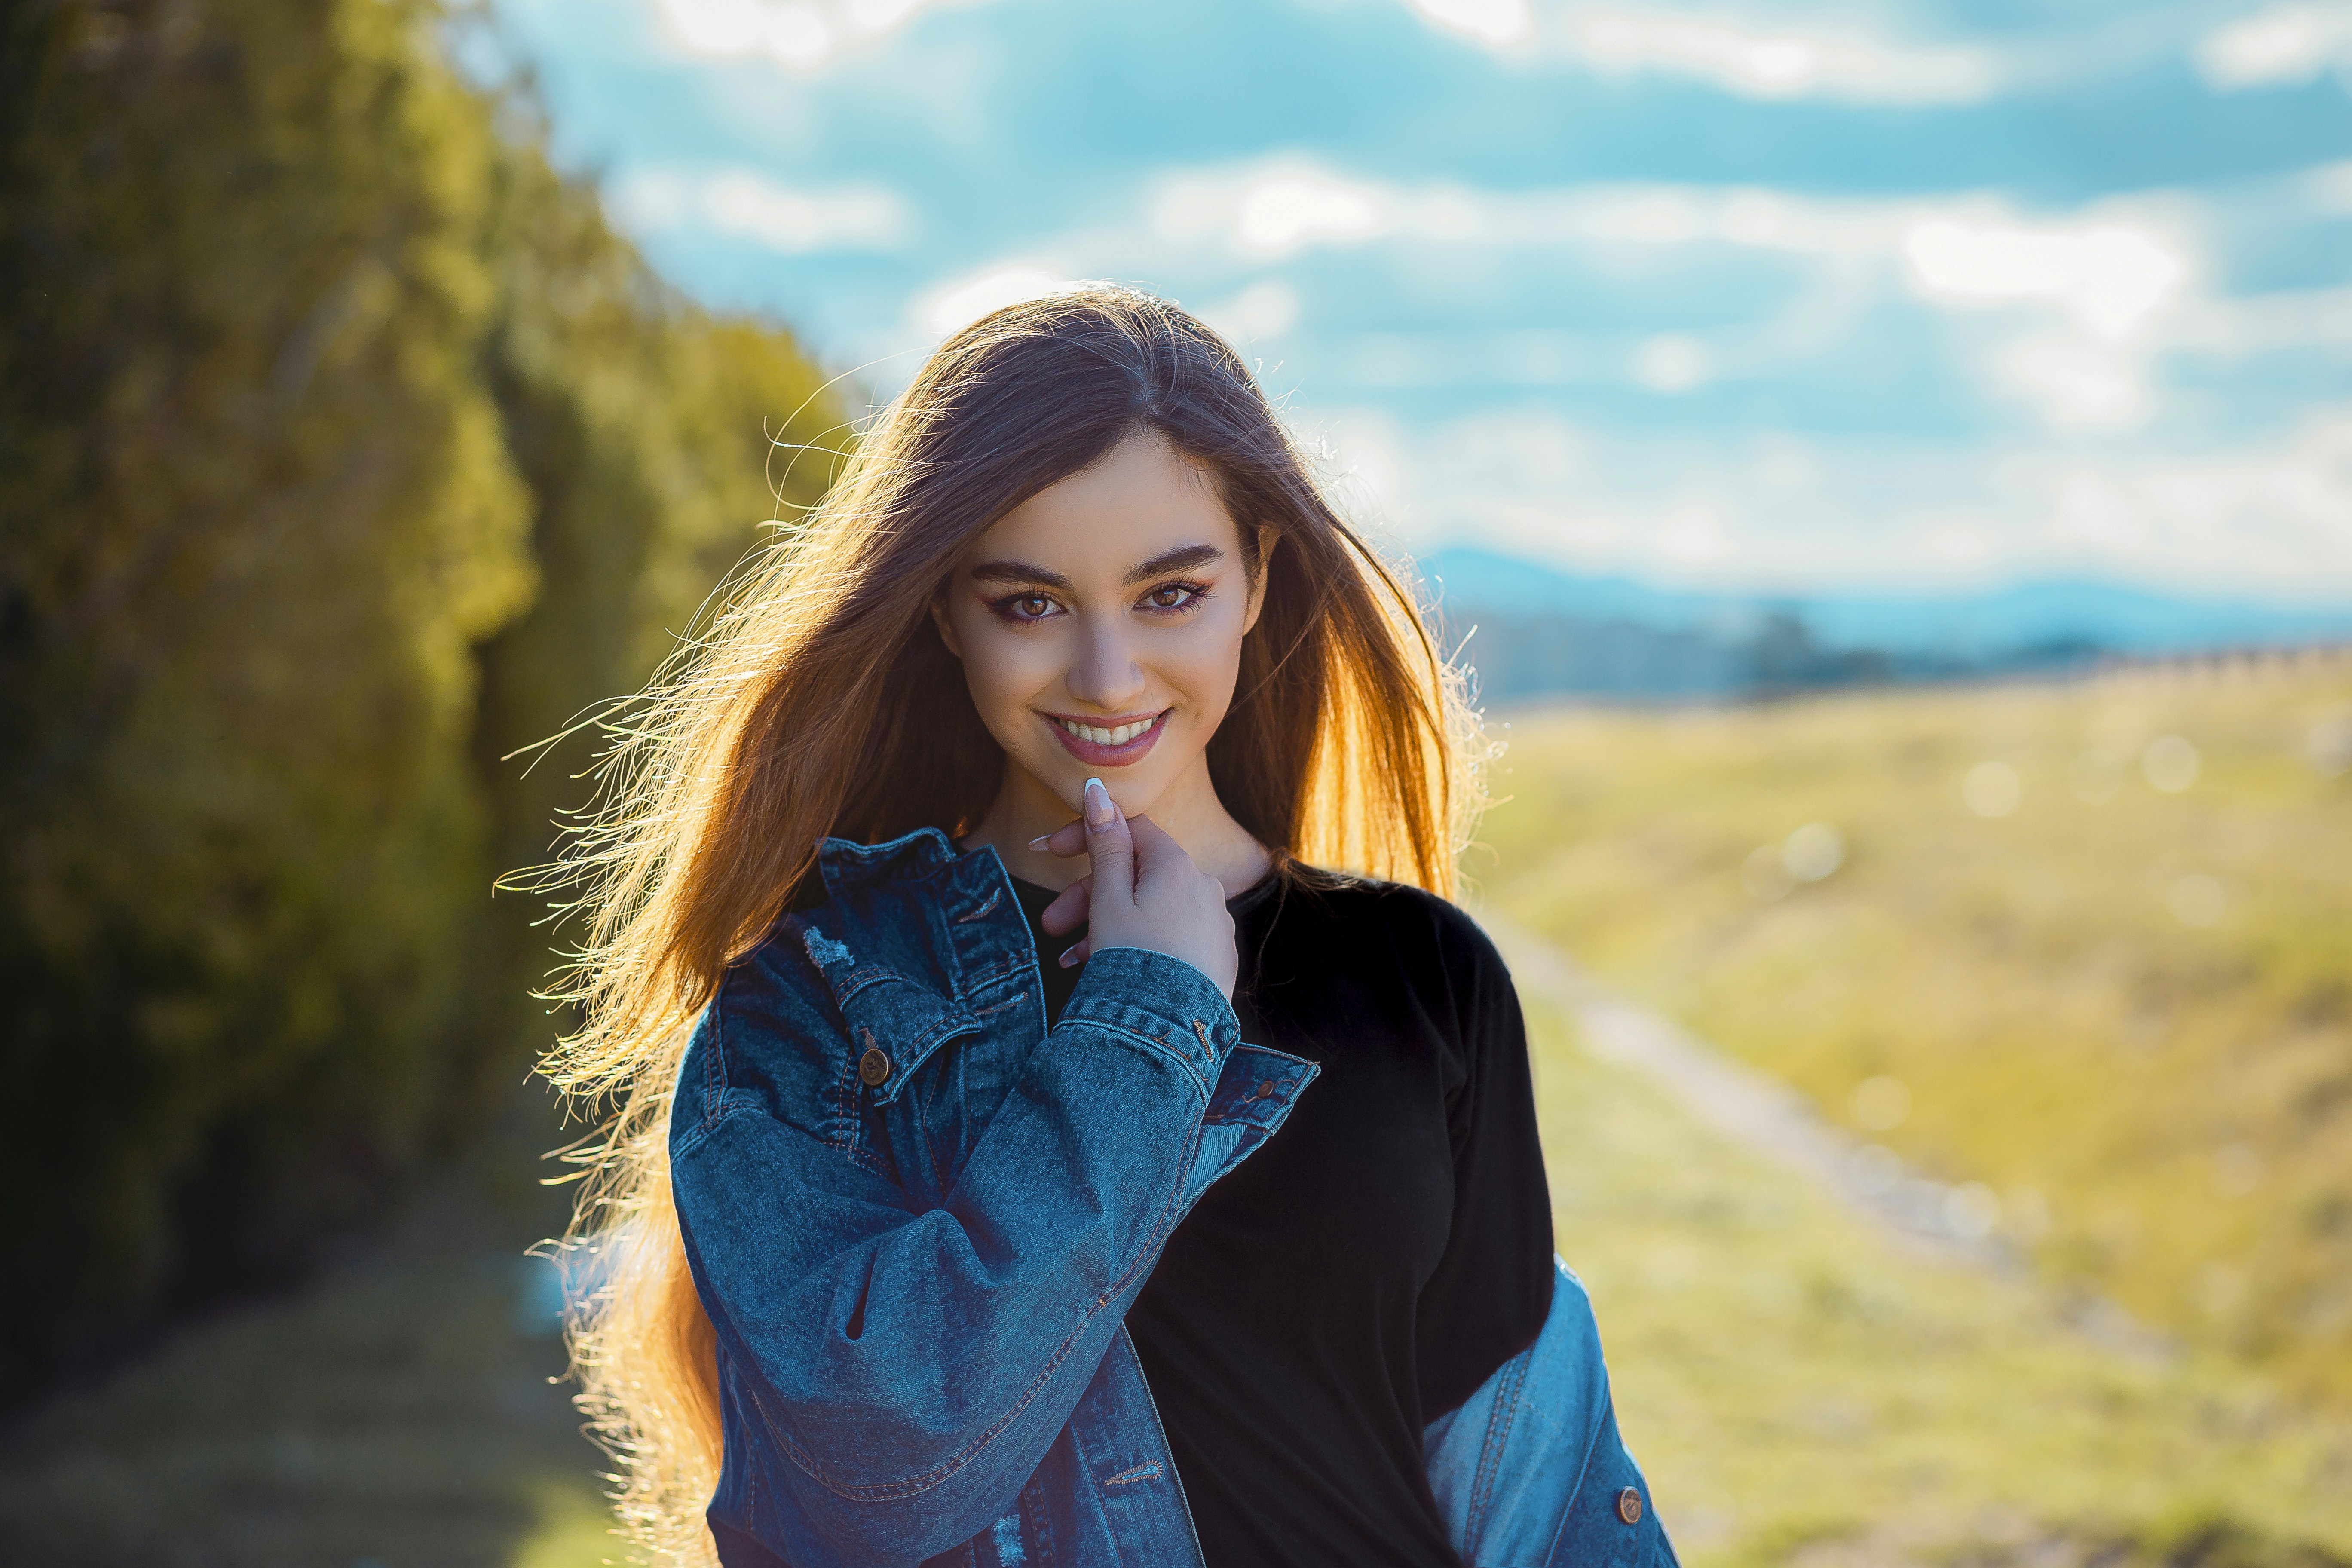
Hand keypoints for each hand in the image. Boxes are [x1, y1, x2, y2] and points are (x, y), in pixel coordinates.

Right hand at [1030, 778, 1237, 999]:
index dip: (1086, 835)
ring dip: (1105, 925)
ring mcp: (1213, 924)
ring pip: (1149, 910)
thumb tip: (1099, 791)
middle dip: (1087, 895)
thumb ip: (1105, 844)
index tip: (1048, 852)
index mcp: (1177, 866)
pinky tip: (1106, 968)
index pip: (1130, 830)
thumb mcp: (1109, 899)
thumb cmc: (1135, 962)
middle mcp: (1203, 888)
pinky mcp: (1215, 957)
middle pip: (1137, 875)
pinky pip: (1168, 937)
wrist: (1168, 1033)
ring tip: (1069, 958)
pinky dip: (1135, 943)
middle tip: (1050, 924)